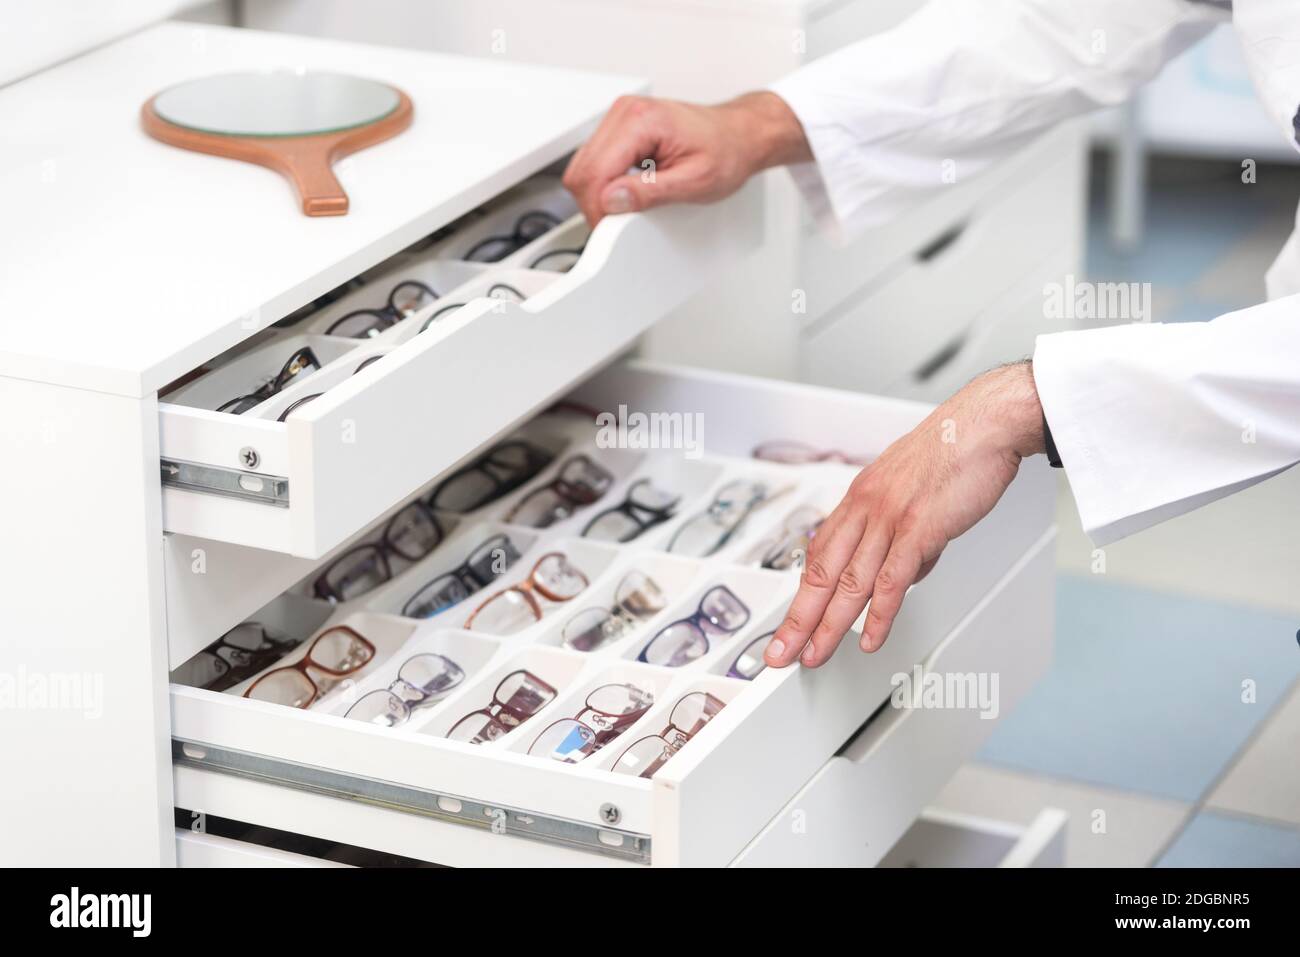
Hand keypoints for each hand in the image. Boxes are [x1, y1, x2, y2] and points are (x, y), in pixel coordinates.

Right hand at [562, 92, 809, 225]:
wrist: (740, 135)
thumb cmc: (727, 151)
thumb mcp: (695, 181)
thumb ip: (650, 192)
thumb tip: (613, 201)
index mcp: (641, 120)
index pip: (594, 173)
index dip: (598, 210)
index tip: (611, 230)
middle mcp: (626, 112)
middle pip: (581, 170)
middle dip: (595, 204)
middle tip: (621, 223)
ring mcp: (620, 117)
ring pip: (583, 167)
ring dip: (600, 194)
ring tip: (631, 205)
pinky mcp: (620, 128)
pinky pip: (595, 161)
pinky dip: (605, 184)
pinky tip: (629, 190)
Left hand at [764, 362, 1046, 668]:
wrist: (983, 423)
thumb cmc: (953, 451)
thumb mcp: (910, 491)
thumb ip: (900, 533)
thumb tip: (901, 572)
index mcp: (858, 498)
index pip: (819, 555)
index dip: (802, 593)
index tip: (791, 622)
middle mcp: (865, 508)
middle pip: (822, 573)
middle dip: (799, 619)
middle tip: (782, 651)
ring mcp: (889, 518)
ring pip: (850, 582)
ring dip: (829, 626)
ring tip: (815, 655)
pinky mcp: (918, 527)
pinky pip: (892, 579)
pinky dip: (880, 614)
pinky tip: (869, 638)